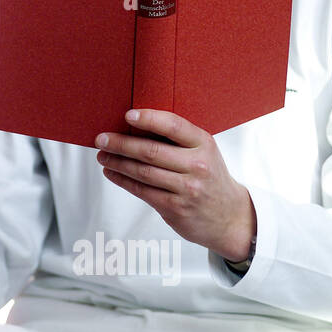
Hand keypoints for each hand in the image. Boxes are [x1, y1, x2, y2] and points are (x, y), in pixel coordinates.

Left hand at [94, 108, 254, 261]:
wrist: (230, 216)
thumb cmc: (209, 176)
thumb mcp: (203, 152)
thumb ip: (177, 140)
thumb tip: (134, 126)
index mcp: (204, 144)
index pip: (174, 126)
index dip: (149, 119)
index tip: (127, 115)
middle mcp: (197, 165)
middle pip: (151, 151)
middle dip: (121, 144)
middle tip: (101, 139)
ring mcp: (187, 188)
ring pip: (143, 172)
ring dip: (117, 162)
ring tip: (102, 155)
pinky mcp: (176, 208)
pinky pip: (142, 191)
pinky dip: (123, 180)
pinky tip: (112, 173)